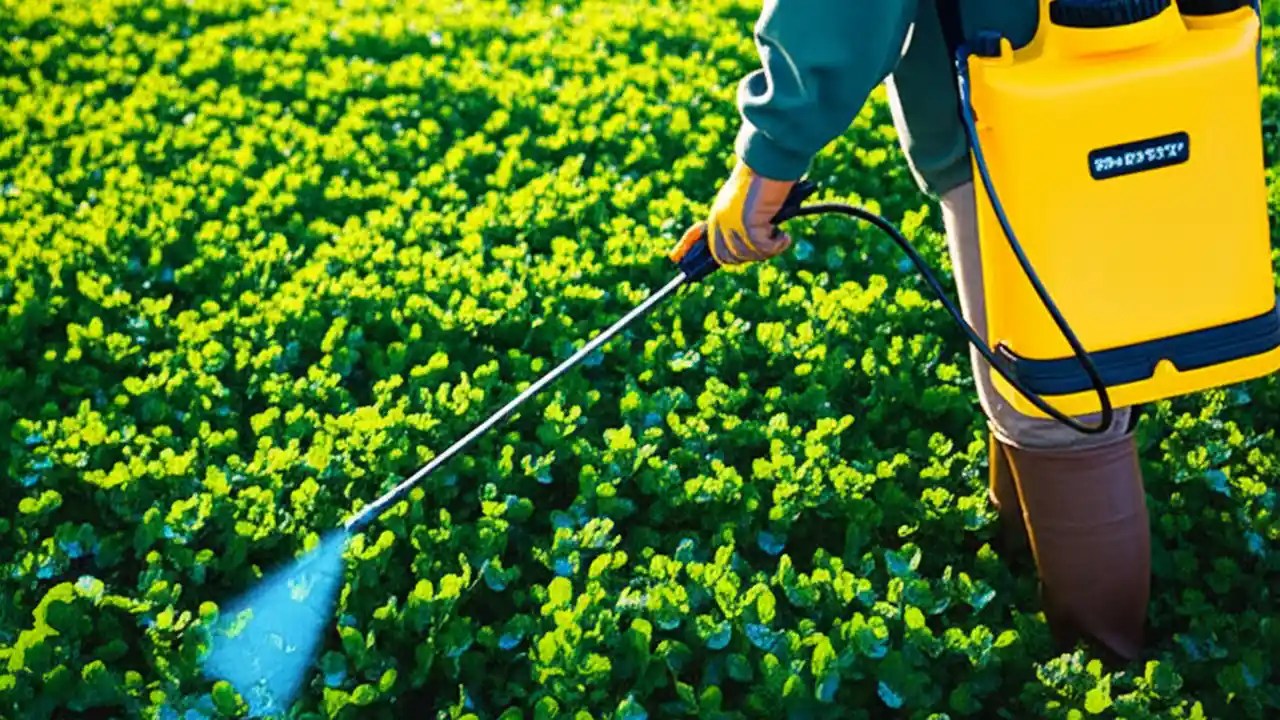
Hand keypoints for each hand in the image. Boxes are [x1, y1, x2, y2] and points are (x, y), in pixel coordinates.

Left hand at [669, 159, 795, 266]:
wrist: (767, 161)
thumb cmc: (763, 176)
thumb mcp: (747, 201)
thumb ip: (743, 219)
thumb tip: (757, 238)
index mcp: (718, 214)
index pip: (712, 247)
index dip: (721, 258)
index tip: (719, 260)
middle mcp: (721, 221)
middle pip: (728, 257)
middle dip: (750, 256)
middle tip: (769, 245)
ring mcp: (732, 225)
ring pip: (748, 255)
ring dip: (768, 250)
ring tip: (780, 237)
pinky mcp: (749, 226)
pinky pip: (764, 249)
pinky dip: (778, 245)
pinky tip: (785, 236)